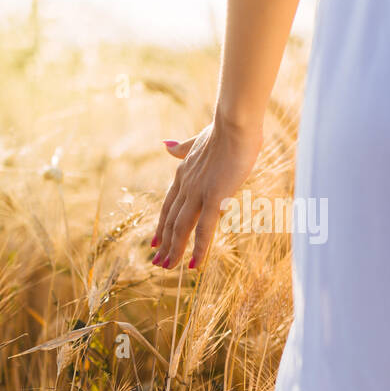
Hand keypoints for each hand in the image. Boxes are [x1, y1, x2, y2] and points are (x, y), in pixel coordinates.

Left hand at [151, 120, 262, 269]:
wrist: (235, 123)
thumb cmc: (224, 130)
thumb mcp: (198, 140)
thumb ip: (182, 147)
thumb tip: (165, 145)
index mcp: (183, 173)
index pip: (168, 204)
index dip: (161, 224)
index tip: (154, 241)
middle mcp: (186, 185)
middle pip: (171, 220)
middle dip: (164, 243)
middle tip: (158, 262)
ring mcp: (198, 192)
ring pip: (182, 227)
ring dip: (175, 249)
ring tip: (168, 267)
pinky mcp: (214, 197)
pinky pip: (205, 228)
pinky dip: (199, 248)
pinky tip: (194, 265)